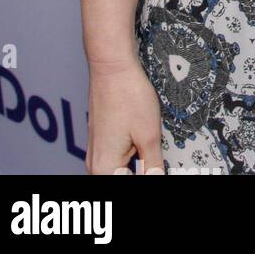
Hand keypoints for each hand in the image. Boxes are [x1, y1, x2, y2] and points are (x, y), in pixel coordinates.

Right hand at [85, 56, 164, 173]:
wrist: (113, 68)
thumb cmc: (128, 96)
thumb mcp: (149, 135)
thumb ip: (154, 165)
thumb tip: (158, 177)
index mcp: (104, 169)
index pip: (127, 185)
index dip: (149, 176)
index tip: (159, 170)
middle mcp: (95, 164)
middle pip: (122, 179)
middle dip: (142, 172)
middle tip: (157, 162)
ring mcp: (97, 152)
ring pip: (119, 171)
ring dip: (137, 166)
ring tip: (152, 153)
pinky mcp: (101, 141)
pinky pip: (117, 159)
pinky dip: (132, 157)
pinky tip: (144, 145)